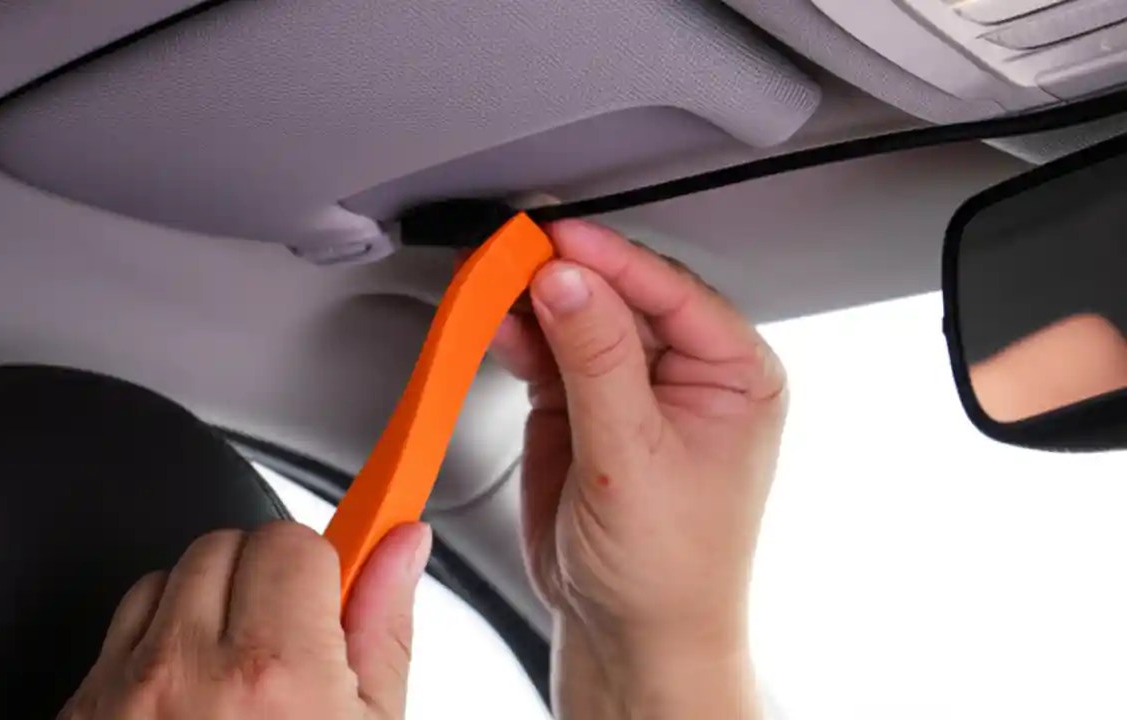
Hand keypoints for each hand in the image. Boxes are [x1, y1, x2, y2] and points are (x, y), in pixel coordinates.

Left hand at [58, 521, 430, 719]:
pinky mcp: (76, 717)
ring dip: (206, 608)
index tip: (346, 540)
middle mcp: (185, 676)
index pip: (296, 542)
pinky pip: (116, 635)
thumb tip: (402, 550)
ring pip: (166, 582)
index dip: (325, 564)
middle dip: (268, 580)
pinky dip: (154, 648)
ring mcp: (119, 698)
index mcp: (276, 677)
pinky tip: (189, 701)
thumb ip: (386, 632)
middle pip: (228, 546)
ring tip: (239, 678)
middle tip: (294, 639)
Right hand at [492, 220, 786, 718]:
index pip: (670, 290)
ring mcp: (629, 385)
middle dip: (563, 274)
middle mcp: (687, 370)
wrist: (628, 633)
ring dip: (531, 300)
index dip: (609, 259)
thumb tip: (567, 279)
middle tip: (509, 257)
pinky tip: (494, 326)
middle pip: (618, 293)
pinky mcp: (579, 403)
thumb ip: (597, 362)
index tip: (554, 240)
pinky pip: (545, 350)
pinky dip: (516, 336)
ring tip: (489, 286)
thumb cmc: (669, 568)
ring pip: (576, 315)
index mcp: (735, 372)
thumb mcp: (634, 458)